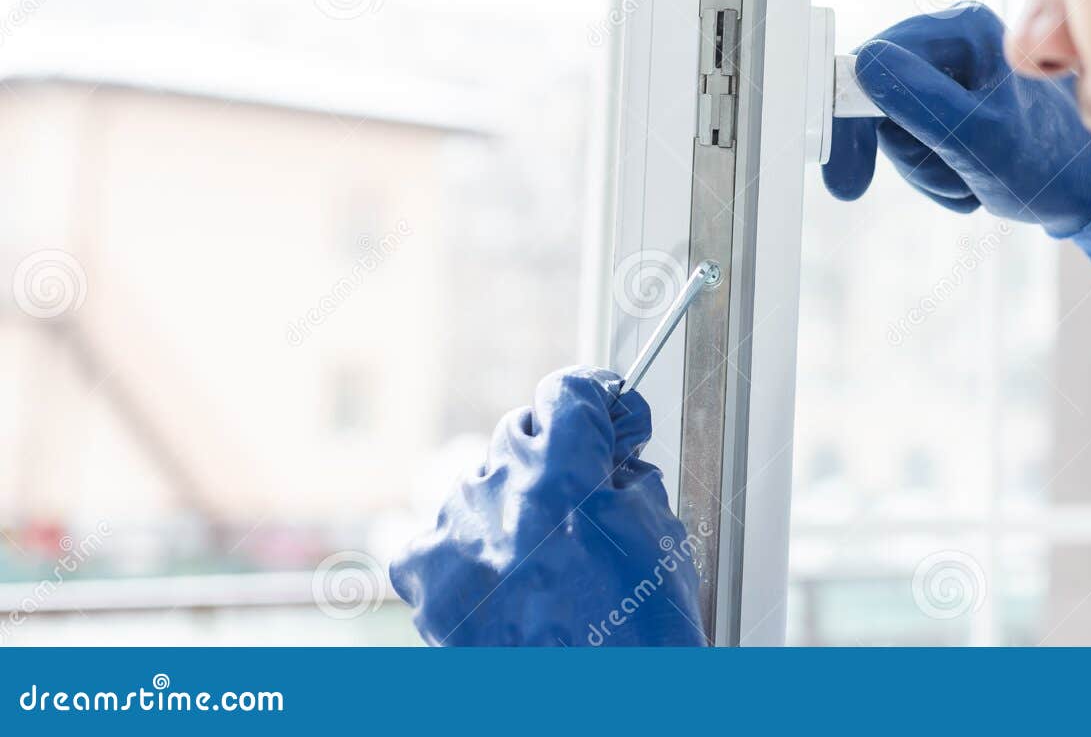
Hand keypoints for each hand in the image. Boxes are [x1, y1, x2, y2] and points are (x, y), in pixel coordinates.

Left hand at [389, 367, 705, 646]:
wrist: (605, 712)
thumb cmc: (641, 638)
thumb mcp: (658, 535)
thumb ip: (626, 473)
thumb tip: (609, 450)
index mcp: (564, 474)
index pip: (568, 389)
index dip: (597, 398)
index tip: (607, 414)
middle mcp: (500, 495)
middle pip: (522, 431)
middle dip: (556, 453)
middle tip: (586, 493)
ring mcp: (457, 539)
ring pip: (480, 481)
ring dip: (511, 501)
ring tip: (546, 554)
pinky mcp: (429, 584)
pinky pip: (439, 533)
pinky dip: (468, 546)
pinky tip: (503, 575)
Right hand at [823, 3, 1090, 273]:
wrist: (1089, 194)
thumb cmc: (1049, 166)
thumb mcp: (979, 140)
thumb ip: (922, 102)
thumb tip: (868, 66)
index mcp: (961, 28)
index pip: (876, 61)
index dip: (856, 119)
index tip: (849, 177)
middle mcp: (954, 41)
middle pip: (882, 99)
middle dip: (910, 151)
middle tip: (947, 179)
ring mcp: (953, 74)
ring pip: (897, 129)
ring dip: (929, 168)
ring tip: (973, 178)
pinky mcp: (954, 103)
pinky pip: (916, 143)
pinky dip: (939, 172)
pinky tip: (975, 179)